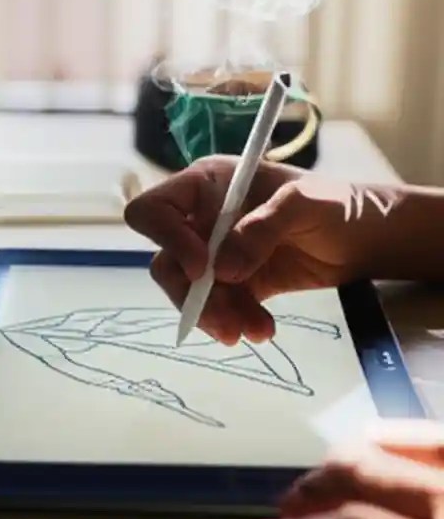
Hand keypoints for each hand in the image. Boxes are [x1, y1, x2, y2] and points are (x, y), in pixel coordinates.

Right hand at [123, 155, 387, 344]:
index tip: (200, 267)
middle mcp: (200, 221)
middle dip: (192, 294)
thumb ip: (263, 227)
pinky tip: (262, 330)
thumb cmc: (336, 204)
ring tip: (255, 331)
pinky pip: (218, 308)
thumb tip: (222, 269)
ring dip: (216, 316)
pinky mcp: (233, 285)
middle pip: (166, 261)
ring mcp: (215, 255)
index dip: (166, 238)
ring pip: (190, 292)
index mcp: (206, 187)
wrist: (365, 238)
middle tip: (223, 319)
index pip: (154, 210)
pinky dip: (236, 322)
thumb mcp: (306, 203)